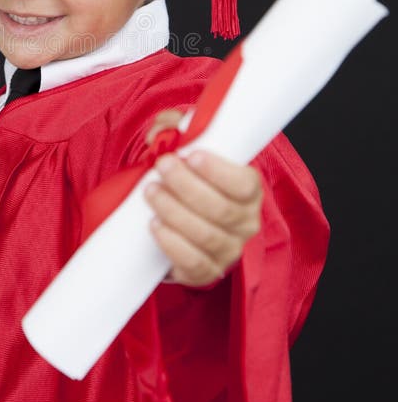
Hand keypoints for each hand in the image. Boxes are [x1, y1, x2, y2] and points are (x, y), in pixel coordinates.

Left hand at [143, 111, 262, 286]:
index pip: (245, 184)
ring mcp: (228, 250)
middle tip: (162, 166)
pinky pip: (193, 263)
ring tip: (151, 192)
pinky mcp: (206, 272)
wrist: (178, 215)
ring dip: (174, 212)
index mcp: (249, 191)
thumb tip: (160, 132)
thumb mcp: (184, 146)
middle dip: (187, 186)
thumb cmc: (188, 176)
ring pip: (206, 236)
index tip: (191, 155)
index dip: (218, 171)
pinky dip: (172, 244)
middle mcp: (246, 223)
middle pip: (222, 209)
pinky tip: (155, 225)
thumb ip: (174, 129)